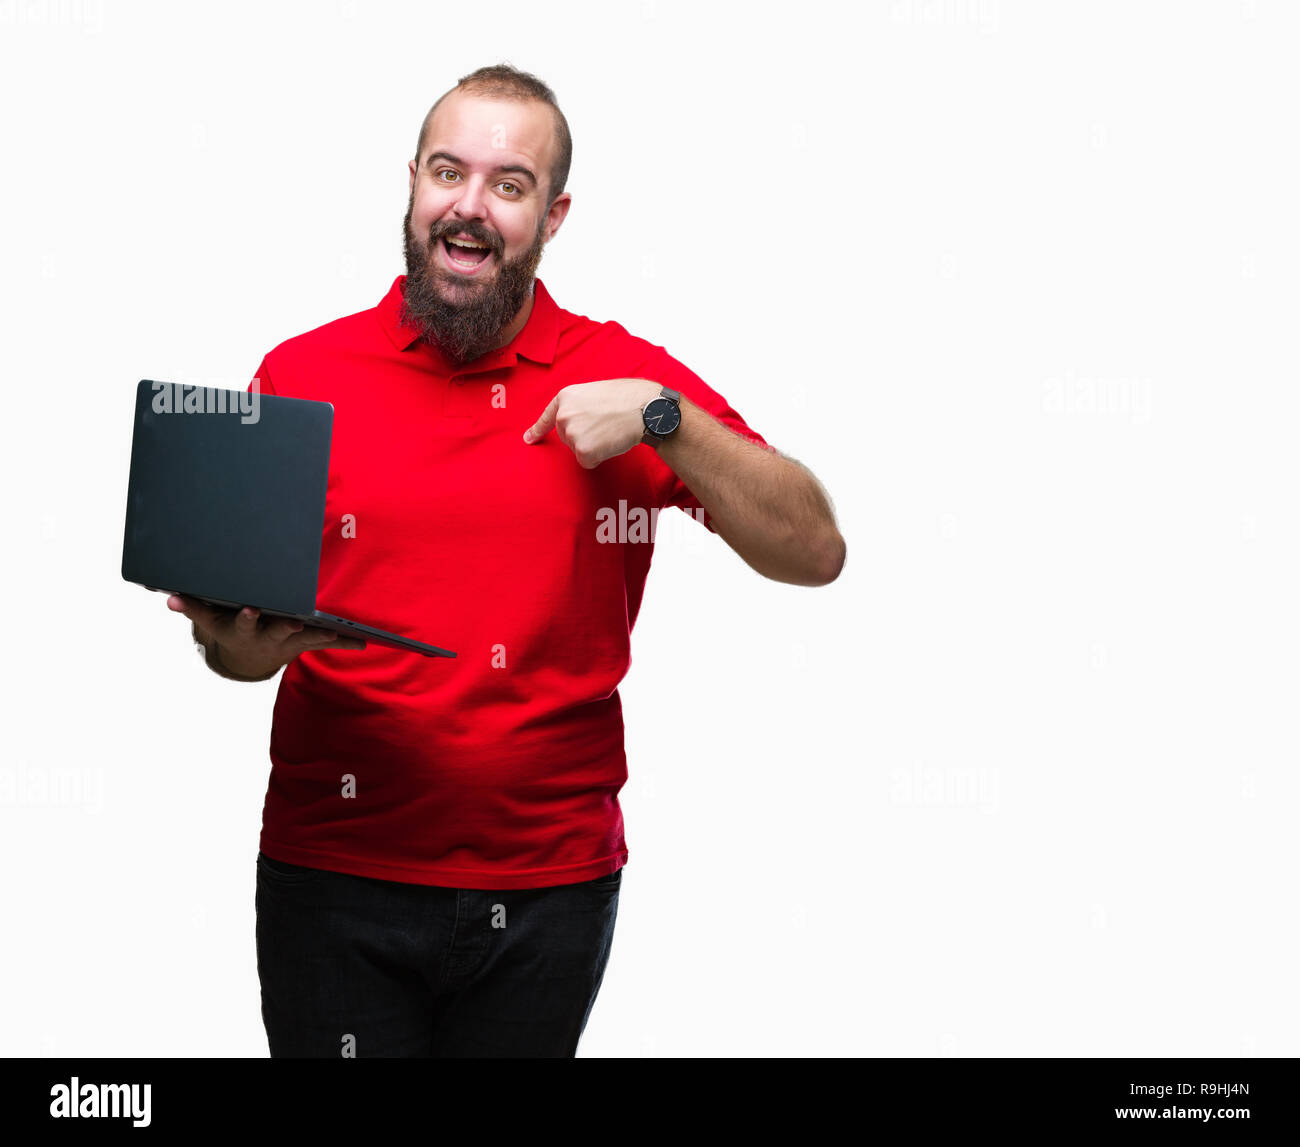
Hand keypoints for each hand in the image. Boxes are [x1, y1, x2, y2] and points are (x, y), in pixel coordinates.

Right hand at [167, 594, 365, 677]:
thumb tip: (170, 599)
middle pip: (278, 632)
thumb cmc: (230, 627)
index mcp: (244, 630)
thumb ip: (193, 607)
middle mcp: (268, 637)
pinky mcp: (306, 642)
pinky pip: (327, 642)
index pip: (244, 624)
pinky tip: (364, 642)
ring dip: (320, 635)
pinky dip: (344, 642)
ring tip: (335, 632)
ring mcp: (288, 640)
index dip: (247, 618)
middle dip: (286, 627)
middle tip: (295, 622)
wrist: (249, 656)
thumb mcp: (211, 619)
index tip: (250, 610)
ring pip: (306, 638)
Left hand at [522, 379, 661, 467]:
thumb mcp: (595, 392)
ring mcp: (571, 433)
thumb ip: (580, 406)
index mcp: (566, 397)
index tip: (528, 439)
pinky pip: (588, 462)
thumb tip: (578, 422)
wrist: (643, 407)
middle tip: (606, 424)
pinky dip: (600, 457)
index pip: (547, 417)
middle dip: (585, 437)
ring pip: (579, 450)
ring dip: (594, 447)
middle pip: (567, 438)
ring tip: (610, 431)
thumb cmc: (626, 398)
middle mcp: (563, 415)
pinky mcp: (582, 450)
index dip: (537, 430)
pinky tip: (611, 442)